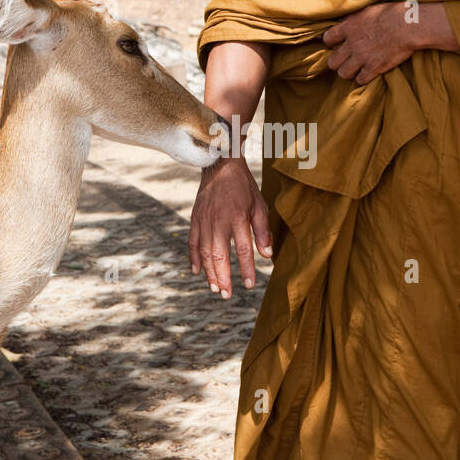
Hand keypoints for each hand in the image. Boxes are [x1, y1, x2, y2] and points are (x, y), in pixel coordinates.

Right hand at [189, 156, 271, 299]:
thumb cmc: (243, 187)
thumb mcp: (259, 205)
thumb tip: (267, 254)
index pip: (243, 250)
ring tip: (214, 288)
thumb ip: (262, 230)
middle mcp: (218, 221)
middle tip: (226, 294)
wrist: (220, 165)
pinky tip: (197, 271)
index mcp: (237, 217)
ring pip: (204, 252)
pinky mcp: (195, 218)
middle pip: (219, 255)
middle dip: (223, 277)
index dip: (247, 269)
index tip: (250, 285)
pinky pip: (192, 241)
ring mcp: (204, 220)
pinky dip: (193, 257)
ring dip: (209, 272)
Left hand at [322, 0, 459, 82]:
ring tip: (355, 69)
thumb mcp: (367, 10)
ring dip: (348, 72)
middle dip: (337, 62)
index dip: (330, 43)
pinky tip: (367, 73)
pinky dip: (363, 78)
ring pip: (343, 74)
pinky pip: (360, 80)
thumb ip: (353, 18)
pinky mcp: (374, 68)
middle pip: (332, 62)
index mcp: (349, 27)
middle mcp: (352, 44)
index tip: (335, 44)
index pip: (327, 38)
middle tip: (345, 61)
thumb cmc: (392, 14)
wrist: (409, 25)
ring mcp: (362, 57)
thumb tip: (344, 22)